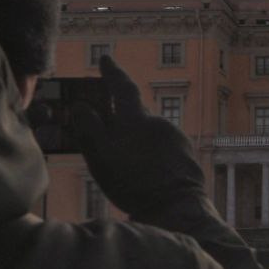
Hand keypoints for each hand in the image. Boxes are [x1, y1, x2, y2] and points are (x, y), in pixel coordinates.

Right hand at [75, 56, 205, 219]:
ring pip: (150, 135)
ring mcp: (177, 140)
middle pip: (136, 116)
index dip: (112, 73)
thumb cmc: (134, 184)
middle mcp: (160, 124)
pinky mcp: (187, 157)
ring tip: (127, 169)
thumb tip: (81, 107)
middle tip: (108, 136)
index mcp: (137, 120)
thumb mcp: (101, 158)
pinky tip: (146, 176)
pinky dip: (153, 157)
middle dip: (122, 122)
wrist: (176, 210)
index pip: (122, 87)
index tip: (106, 59)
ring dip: (138, 144)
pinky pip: (164, 150)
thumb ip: (88, 128)